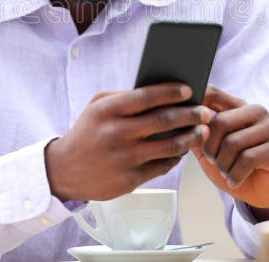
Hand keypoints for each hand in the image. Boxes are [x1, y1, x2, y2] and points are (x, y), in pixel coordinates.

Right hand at [45, 83, 211, 201]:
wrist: (64, 170)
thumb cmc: (87, 132)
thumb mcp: (97, 107)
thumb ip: (124, 96)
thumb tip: (162, 92)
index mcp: (107, 111)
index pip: (146, 97)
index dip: (170, 92)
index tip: (189, 89)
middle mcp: (116, 133)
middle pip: (163, 121)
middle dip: (190, 115)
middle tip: (205, 111)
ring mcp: (124, 158)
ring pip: (169, 146)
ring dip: (190, 138)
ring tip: (202, 131)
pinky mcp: (129, 180)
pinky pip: (162, 166)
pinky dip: (177, 157)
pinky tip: (184, 149)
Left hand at [193, 85, 268, 217]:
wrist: (259, 193)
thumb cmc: (232, 166)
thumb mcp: (208, 149)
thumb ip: (196, 132)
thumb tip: (180, 117)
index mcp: (237, 106)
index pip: (213, 93)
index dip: (196, 104)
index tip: (188, 122)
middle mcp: (256, 111)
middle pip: (220, 122)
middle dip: (210, 149)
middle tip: (213, 161)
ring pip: (233, 143)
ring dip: (223, 165)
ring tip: (226, 171)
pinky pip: (247, 159)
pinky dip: (235, 175)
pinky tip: (235, 180)